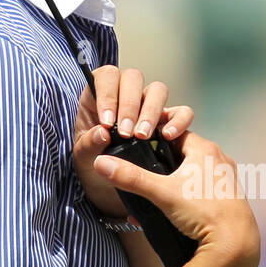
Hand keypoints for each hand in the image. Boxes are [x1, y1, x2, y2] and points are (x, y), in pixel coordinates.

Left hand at [72, 66, 193, 217]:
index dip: (108, 94)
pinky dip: (178, 121)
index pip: (107, 77)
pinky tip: (167, 137)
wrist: (112, 189)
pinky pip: (181, 112)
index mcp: (100, 97)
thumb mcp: (84, 159)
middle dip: (130, 104)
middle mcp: (126, 97)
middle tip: (126, 132)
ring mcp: (149, 108)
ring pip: (157, 90)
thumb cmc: (94, 167)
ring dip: (151, 111)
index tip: (107, 122)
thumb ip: (88, 145)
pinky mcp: (169, 123)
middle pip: (133, 78)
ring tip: (143, 136)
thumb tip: (102, 133)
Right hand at [93, 129, 260, 266]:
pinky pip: (204, 188)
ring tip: (158, 194)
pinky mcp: (229, 197)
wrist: (234, 243)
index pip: (174, 132)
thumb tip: (102, 163)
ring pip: (194, 172)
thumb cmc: (203, 212)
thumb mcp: (162, 193)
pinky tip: (178, 209)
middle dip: (162, 163)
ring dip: (176, 181)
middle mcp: (219, 160)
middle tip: (144, 172)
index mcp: (205, 149)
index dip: (155, 137)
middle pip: (183, 152)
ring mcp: (226, 179)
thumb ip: (131, 178)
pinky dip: (189, 194)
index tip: (138, 145)